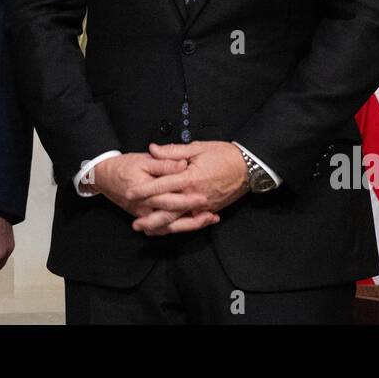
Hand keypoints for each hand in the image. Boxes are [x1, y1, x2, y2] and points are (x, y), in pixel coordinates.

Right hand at [92, 152, 214, 234]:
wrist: (104, 177)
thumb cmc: (124, 166)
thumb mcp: (144, 160)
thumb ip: (164, 163)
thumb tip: (182, 165)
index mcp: (145, 191)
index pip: (170, 199)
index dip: (188, 200)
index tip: (204, 198)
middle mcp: (145, 207)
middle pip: (172, 217)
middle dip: (193, 218)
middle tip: (211, 214)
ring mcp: (145, 215)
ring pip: (169, 226)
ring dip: (189, 225)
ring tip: (208, 220)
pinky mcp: (146, 217)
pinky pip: (162, 228)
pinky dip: (178, 227)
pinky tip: (192, 224)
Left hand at [130, 142, 248, 235]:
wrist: (248, 167)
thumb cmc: (224, 155)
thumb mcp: (197, 148)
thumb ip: (173, 151)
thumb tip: (153, 150)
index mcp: (190, 178)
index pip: (161, 186)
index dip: (144, 190)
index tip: (130, 193)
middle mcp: (195, 195)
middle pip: (168, 210)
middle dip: (150, 217)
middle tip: (134, 223)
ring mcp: (203, 206)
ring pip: (179, 221)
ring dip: (162, 227)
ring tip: (147, 230)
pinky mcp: (209, 210)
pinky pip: (191, 222)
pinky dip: (179, 227)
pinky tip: (168, 229)